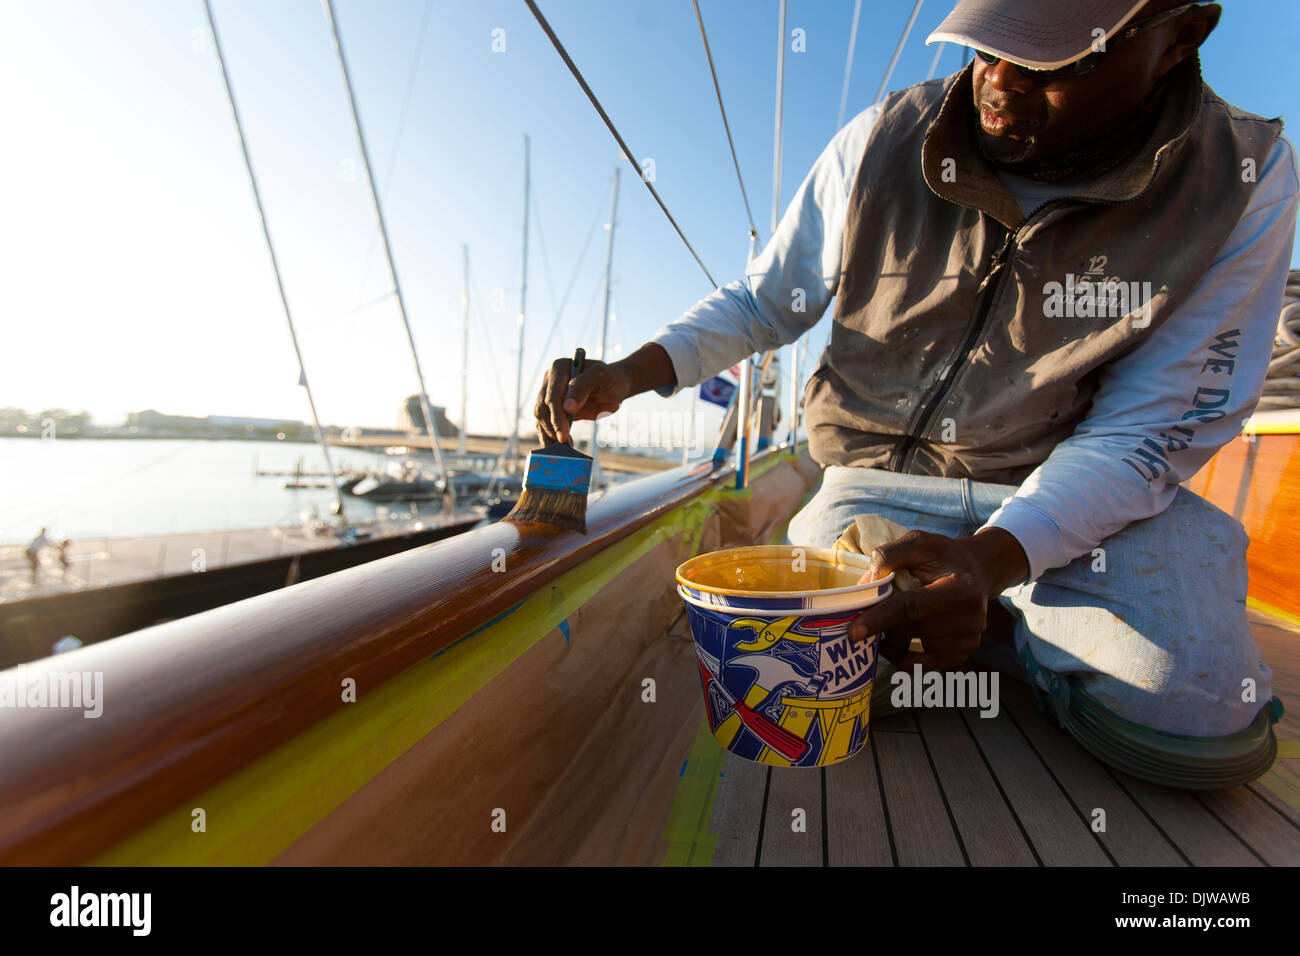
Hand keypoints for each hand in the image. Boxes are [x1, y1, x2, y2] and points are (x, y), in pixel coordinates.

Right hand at [534, 356, 631, 444]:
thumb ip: (583, 387)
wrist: (614, 386)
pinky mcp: (553, 409)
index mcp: (558, 368)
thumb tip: (567, 408)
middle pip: (542, 408)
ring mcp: (549, 395)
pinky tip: (561, 447)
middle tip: (564, 445)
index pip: (552, 396)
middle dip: (552, 428)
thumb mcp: (601, 377)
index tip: (563, 434)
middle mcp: (549, 381)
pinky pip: (545, 425)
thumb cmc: (610, 379)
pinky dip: (550, 437)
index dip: (556, 416)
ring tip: (561, 451)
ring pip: (540, 418)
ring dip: (548, 435)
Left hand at [847, 528, 1027, 668]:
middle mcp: (970, 619)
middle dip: (880, 624)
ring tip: (890, 618)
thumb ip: (890, 554)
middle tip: (866, 611)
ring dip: (890, 637)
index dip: (880, 618)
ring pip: (909, 649)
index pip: (912, 607)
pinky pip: (917, 665)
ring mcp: (966, 642)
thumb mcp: (919, 543)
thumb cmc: (942, 557)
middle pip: (907, 630)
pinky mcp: (959, 656)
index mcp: (962, 588)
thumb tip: (868, 580)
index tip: (853, 632)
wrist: (975, 573)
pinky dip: (900, 653)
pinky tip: (896, 637)